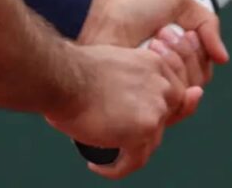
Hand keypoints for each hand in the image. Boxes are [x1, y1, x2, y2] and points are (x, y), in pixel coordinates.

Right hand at [46, 43, 198, 179]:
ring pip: (151, 142)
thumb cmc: (74, 69)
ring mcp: (154, 109)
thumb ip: (127, 78)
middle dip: (145, 130)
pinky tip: (98, 167)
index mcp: (153, 64)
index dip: (154, 110)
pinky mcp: (142, 131)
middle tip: (119, 135)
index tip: (136, 119)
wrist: (61, 76)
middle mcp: (160, 85)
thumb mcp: (112, 62)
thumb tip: (122, 100)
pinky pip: (135, 161)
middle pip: (164, 119)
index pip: (169, 95)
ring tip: (105, 151)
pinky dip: (116, 168)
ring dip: (130, 150)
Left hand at [79, 0, 228, 93]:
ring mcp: (156, 83)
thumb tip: (222, 56)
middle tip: (162, 34)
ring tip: (153, 43)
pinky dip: (162, 79)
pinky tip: (149, 57)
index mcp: (181, 49)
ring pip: (185, 91)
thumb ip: (208, 22)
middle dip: (184, 53)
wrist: (101, 19)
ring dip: (173, 63)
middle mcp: (171, 68)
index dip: (198, 48)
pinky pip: (167, 104)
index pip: (206, 63)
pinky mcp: (143, 98)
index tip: (182, 31)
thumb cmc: (131, 7)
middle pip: (199, 78)